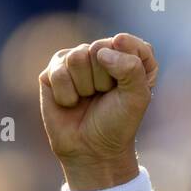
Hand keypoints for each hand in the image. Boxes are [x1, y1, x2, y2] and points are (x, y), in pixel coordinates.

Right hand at [38, 33, 157, 190]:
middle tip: (104, 96)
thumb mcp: (137, 98)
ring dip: (85, 86)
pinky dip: (67, 94)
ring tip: (87, 99)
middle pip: (100, 47)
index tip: (125, 81)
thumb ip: (132, 69)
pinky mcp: (53, 72)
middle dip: (104, 79)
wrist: (91, 149)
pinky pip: (59, 72)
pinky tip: (71, 103)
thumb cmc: (117, 123)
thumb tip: (100, 52)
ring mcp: (75, 62)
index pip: (130, 42)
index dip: (127, 59)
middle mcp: (102, 56)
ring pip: (77, 57)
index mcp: (128, 60)